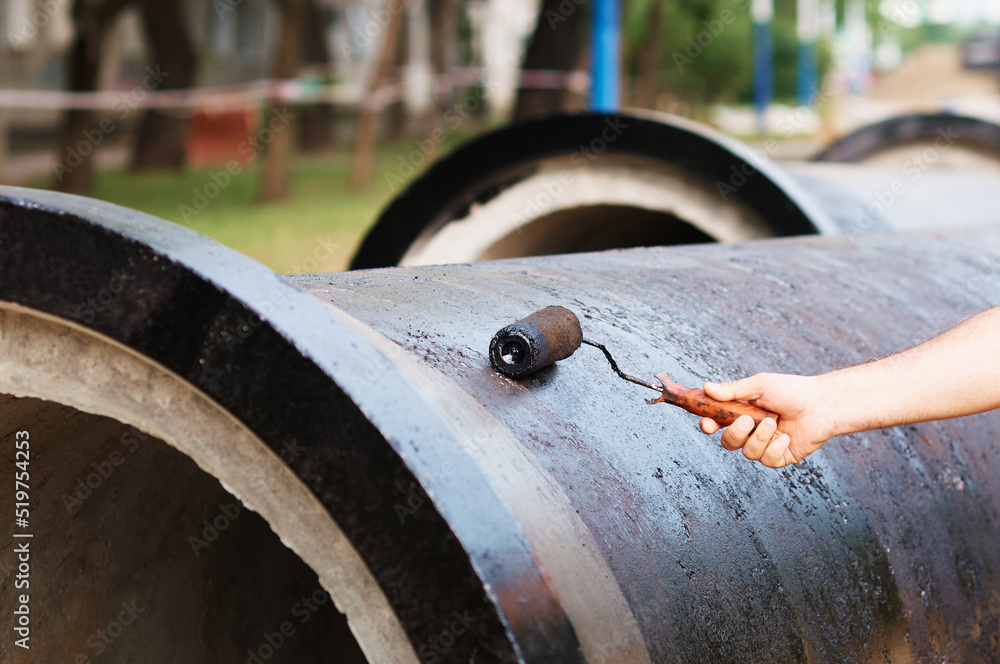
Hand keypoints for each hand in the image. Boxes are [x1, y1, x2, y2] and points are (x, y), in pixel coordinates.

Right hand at [698, 373, 836, 467]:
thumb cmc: (792, 391)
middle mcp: (752, 431)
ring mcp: (766, 445)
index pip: (718, 424)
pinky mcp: (781, 457)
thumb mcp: (759, 385)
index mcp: (743, 413)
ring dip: (759, 438)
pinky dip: (775, 448)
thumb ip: (732, 389)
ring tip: (774, 422)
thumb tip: (706, 388)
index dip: (708, 426)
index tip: (707, 423)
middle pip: (729, 442)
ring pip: (748, 452)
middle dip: (735, 433)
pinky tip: (787, 437)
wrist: (822, 403)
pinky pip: (768, 460)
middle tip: (747, 420)